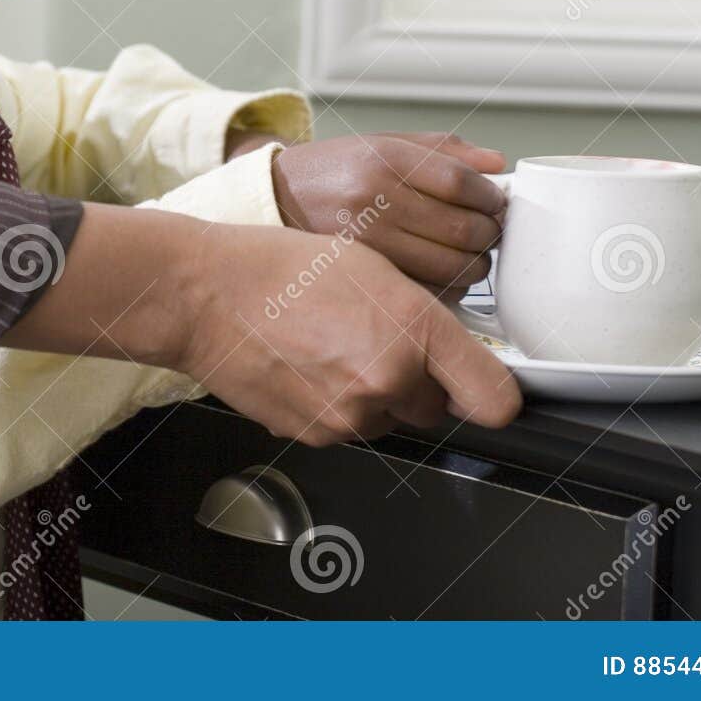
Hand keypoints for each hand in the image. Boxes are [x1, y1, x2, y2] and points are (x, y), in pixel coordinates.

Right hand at [175, 219, 522, 442]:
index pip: (494, 398)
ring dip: (374, 394)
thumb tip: (450, 355)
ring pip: (389, 418)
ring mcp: (351, 415)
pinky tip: (308, 366)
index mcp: (412, 329)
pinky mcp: (317, 435)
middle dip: (417, 381)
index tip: (487, 389)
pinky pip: (348, 427)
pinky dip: (336, 405)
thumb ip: (420, 317)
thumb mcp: (371, 266)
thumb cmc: (278, 269)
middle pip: (436, 407)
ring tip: (330, 347)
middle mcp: (389, 379)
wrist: (206, 296)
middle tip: (374, 341)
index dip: (494, 396)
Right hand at [266, 133, 507, 298]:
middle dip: (489, 236)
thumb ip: (442, 150)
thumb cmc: (331, 172)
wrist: (273, 203)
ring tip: (469, 256)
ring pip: (448, 267)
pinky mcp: (360, 277)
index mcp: (384, 160)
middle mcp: (373, 200)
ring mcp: (365, 242)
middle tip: (490, 233)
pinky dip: (446, 290)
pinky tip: (441, 276)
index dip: (490, 198)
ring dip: (473, 267)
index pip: (461, 182)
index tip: (496, 203)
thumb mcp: (383, 144)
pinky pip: (423, 292)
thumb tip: (496, 164)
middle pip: (461, 229)